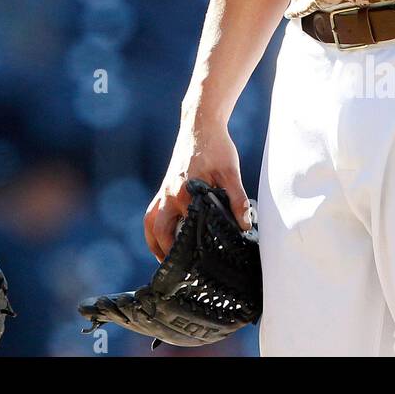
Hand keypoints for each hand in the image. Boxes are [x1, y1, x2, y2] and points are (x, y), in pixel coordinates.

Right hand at [145, 117, 250, 260]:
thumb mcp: (231, 172)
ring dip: (154, 240)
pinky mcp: (165, 185)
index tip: (192, 266)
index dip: (183, 249)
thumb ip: (237, 199)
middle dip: (162, 251)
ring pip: (150, 221)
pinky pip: (154, 210)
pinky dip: (157, 225)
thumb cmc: (216, 146)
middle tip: (175, 270)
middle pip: (156, 230)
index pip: (180, 229)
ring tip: (165, 256)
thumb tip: (244, 225)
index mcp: (184, 192)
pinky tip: (169, 233)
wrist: (200, 123)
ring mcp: (164, 189)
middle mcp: (169, 193)